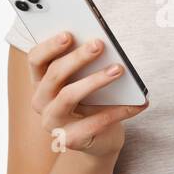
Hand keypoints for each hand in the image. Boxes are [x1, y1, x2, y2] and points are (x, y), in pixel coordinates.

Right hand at [26, 32, 148, 157]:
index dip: (49, 46)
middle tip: (99, 44)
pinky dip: (118, 111)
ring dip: (95, 80)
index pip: (35, 59)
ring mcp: (52, 123)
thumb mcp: (85, 81)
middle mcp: (40, 102)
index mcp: (41, 82)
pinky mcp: (70, 140)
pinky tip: (138, 102)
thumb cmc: (92, 101)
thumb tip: (100, 44)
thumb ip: (86, 64)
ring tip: (119, 69)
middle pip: (54, 75)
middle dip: (77, 57)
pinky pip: (95, 122)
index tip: (69, 34)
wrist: (99, 139)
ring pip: (68, 96)